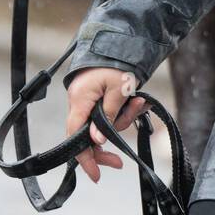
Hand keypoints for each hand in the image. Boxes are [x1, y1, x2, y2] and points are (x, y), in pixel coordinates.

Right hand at [66, 67, 149, 182]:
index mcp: (80, 99)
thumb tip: (97, 141)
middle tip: (118, 163)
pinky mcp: (94, 99)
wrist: (119, 41)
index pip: (75, 135)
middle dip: (105, 147)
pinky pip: (104, 115)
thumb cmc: (117, 62)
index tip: (95, 174)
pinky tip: (137, 102)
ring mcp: (85, 100)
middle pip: (86, 135)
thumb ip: (108, 115)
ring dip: (121, 121)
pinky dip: (120, 113)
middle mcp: (78, 101)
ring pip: (99, 126)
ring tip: (139, 103)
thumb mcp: (118, 88)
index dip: (84, 156)